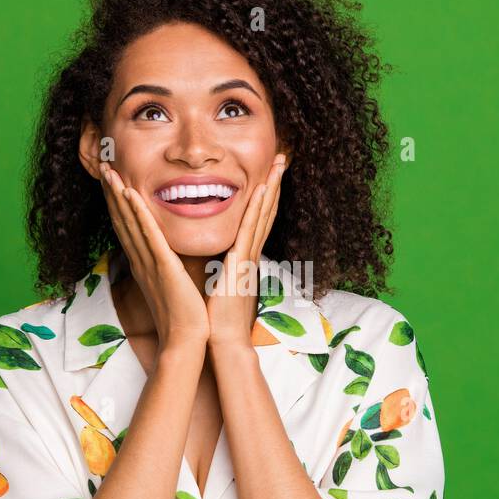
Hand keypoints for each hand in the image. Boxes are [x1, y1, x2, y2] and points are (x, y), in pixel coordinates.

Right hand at [97, 162, 210, 351]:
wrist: (186, 340)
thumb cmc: (184, 315)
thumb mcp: (173, 284)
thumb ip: (168, 266)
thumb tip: (172, 254)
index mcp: (145, 264)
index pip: (127, 227)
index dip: (118, 203)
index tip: (112, 181)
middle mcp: (141, 261)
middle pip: (122, 220)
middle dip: (111, 192)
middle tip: (102, 167)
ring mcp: (149, 263)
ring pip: (129, 223)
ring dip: (118, 195)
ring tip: (109, 171)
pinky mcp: (162, 267)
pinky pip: (148, 236)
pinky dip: (137, 214)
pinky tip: (129, 194)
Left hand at [205, 153, 286, 349]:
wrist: (222, 341)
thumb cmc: (218, 318)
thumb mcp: (220, 285)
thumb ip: (221, 268)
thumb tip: (217, 258)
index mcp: (245, 259)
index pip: (257, 220)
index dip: (265, 196)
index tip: (269, 174)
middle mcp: (251, 254)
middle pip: (266, 211)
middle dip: (274, 184)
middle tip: (282, 158)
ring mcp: (249, 258)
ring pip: (263, 215)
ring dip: (271, 188)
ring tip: (278, 164)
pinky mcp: (241, 264)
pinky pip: (251, 230)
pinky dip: (258, 209)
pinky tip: (262, 189)